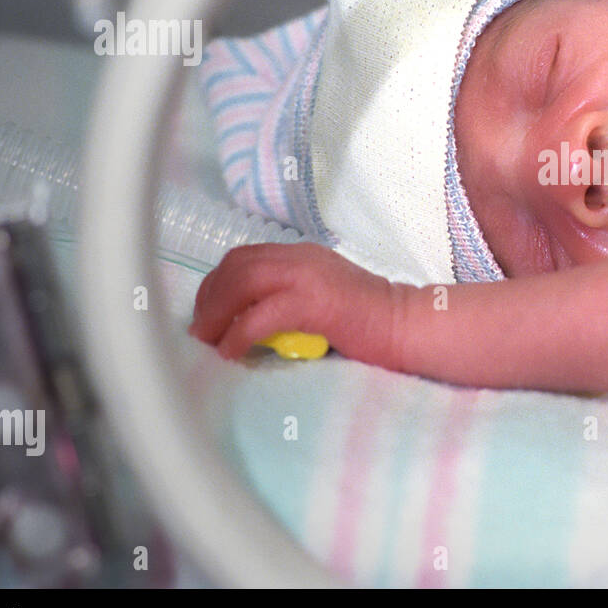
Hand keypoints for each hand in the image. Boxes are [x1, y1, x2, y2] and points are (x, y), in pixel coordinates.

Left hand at [188, 243, 401, 363]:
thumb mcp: (322, 298)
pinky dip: (239, 334)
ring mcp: (308, 276)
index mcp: (301, 256)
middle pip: (236, 266)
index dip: (215, 285)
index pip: (243, 258)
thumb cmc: (368, 324)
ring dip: (217, 314)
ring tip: (210, 342)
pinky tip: (232, 352)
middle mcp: (301, 257)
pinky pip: (261, 314)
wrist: (407, 327)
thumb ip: (289, 299)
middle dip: (209, 299)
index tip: (206, 315)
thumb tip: (245, 322)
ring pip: (243, 282)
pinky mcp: (315, 302)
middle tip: (200, 333)